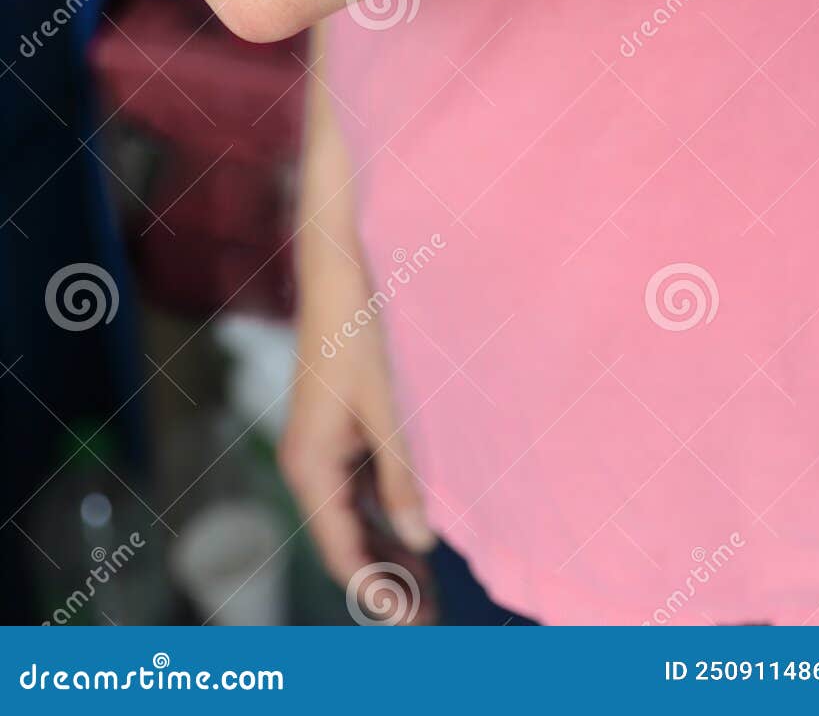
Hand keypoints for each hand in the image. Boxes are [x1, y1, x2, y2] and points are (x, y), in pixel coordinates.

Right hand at [280, 257, 434, 589]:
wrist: (336, 278)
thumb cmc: (355, 335)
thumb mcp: (384, 406)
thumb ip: (402, 475)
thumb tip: (422, 541)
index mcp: (310, 466)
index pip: (340, 549)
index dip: (371, 589)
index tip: (404, 620)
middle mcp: (310, 466)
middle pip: (346, 541)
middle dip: (384, 581)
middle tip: (428, 618)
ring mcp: (323, 451)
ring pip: (356, 518)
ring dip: (388, 552)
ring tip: (428, 590)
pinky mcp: (338, 436)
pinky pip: (361, 491)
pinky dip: (387, 516)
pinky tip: (416, 533)